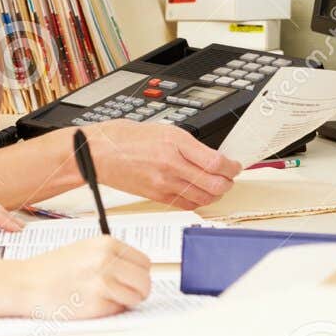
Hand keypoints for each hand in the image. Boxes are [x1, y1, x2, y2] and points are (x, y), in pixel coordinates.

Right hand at [19, 236, 152, 319]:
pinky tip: (92, 304)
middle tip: (125, 294)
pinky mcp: (96, 304)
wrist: (25, 283)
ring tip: (107, 299)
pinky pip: (118, 310)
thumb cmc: (51, 269)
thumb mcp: (85, 250)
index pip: (144, 262)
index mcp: (106, 244)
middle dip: (138, 290)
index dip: (139, 274)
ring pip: (137, 296)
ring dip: (127, 301)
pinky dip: (110, 311)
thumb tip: (136, 272)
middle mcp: (107, 260)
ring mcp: (103, 282)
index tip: (131, 281)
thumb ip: (111, 257)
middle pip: (145, 280)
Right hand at [86, 122, 241, 208]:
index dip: (232, 167)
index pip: (216, 162)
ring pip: (204, 197)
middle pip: (214, 183)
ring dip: (216, 193)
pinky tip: (200, 194)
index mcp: (175, 142)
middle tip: (230, 177)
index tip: (235, 165)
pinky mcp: (157, 196)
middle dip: (228, 182)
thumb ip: (189, 145)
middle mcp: (171, 164)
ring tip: (217, 186)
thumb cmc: (127, 138)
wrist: (101, 152)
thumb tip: (212, 157)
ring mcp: (164, 183)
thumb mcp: (164, 130)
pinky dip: (199, 201)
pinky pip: (187, 205)